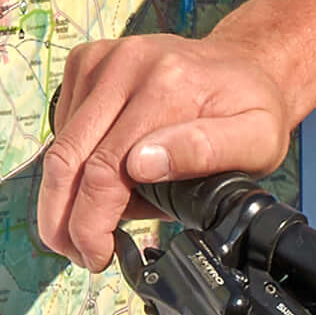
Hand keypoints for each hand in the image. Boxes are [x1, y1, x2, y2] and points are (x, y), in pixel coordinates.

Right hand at [32, 27, 309, 267]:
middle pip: (66, 159)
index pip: (104, 170)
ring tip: (95, 219)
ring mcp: (102, 59)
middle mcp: (126, 65)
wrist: (241, 62)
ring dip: (64, 194)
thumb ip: (205, 151)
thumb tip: (140, 165)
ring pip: (59, 145)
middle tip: (76, 253)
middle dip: (61, 219)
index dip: (90, 224)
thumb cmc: (249, 110)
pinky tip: (99, 175)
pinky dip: (71, 161)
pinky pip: (61, 126)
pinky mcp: (87, 60)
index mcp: (166, 87)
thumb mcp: (256, 140)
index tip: (97, 256)